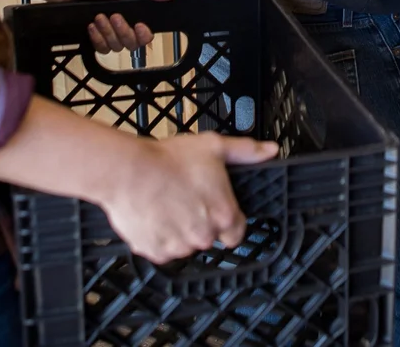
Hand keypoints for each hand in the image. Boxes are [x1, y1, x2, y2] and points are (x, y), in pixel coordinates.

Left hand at [70, 0, 172, 53]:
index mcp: (134, 13)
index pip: (146, 35)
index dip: (144, 34)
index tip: (139, 25)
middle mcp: (124, 24)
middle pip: (131, 43)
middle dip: (122, 30)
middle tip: (113, 16)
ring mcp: (109, 33)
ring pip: (116, 47)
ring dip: (107, 32)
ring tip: (99, 17)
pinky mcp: (96, 38)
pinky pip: (102, 49)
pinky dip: (97, 38)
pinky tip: (92, 26)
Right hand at [101, 133, 279, 263]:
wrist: (129, 172)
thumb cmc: (170, 159)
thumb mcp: (213, 147)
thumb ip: (245, 152)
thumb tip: (270, 151)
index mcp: (224, 216)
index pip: (236, 232)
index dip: (226, 218)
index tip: (213, 206)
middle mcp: (204, 237)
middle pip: (209, 237)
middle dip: (200, 222)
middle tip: (185, 198)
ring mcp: (178, 248)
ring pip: (185, 244)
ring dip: (179, 230)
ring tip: (166, 203)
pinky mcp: (154, 252)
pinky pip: (161, 249)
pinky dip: (158, 237)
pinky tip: (153, 214)